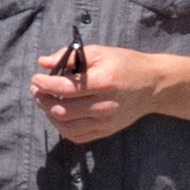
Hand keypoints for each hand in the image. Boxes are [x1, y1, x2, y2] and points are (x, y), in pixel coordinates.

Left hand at [30, 43, 170, 143]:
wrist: (153, 85)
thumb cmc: (126, 65)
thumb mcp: (101, 53)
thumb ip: (71, 57)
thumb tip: (43, 62)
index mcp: (103, 83)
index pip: (65, 89)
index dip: (45, 84)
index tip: (36, 78)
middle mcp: (104, 106)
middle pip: (62, 110)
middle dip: (42, 100)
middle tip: (37, 90)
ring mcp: (105, 122)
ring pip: (66, 126)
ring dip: (49, 115)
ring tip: (44, 102)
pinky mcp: (106, 131)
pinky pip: (76, 136)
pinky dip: (62, 127)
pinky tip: (57, 115)